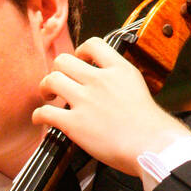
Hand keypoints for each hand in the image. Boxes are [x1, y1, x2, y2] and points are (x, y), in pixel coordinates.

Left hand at [32, 36, 188, 176]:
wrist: (151, 146)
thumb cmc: (150, 126)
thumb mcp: (138, 88)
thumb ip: (120, 81)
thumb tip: (108, 84)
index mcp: (118, 70)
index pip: (93, 44)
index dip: (81, 51)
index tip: (80, 60)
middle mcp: (99, 80)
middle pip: (63, 60)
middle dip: (58, 70)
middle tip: (59, 83)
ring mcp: (85, 100)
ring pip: (51, 80)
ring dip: (45, 88)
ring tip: (48, 97)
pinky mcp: (74, 123)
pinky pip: (45, 112)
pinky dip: (39, 115)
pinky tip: (41, 119)